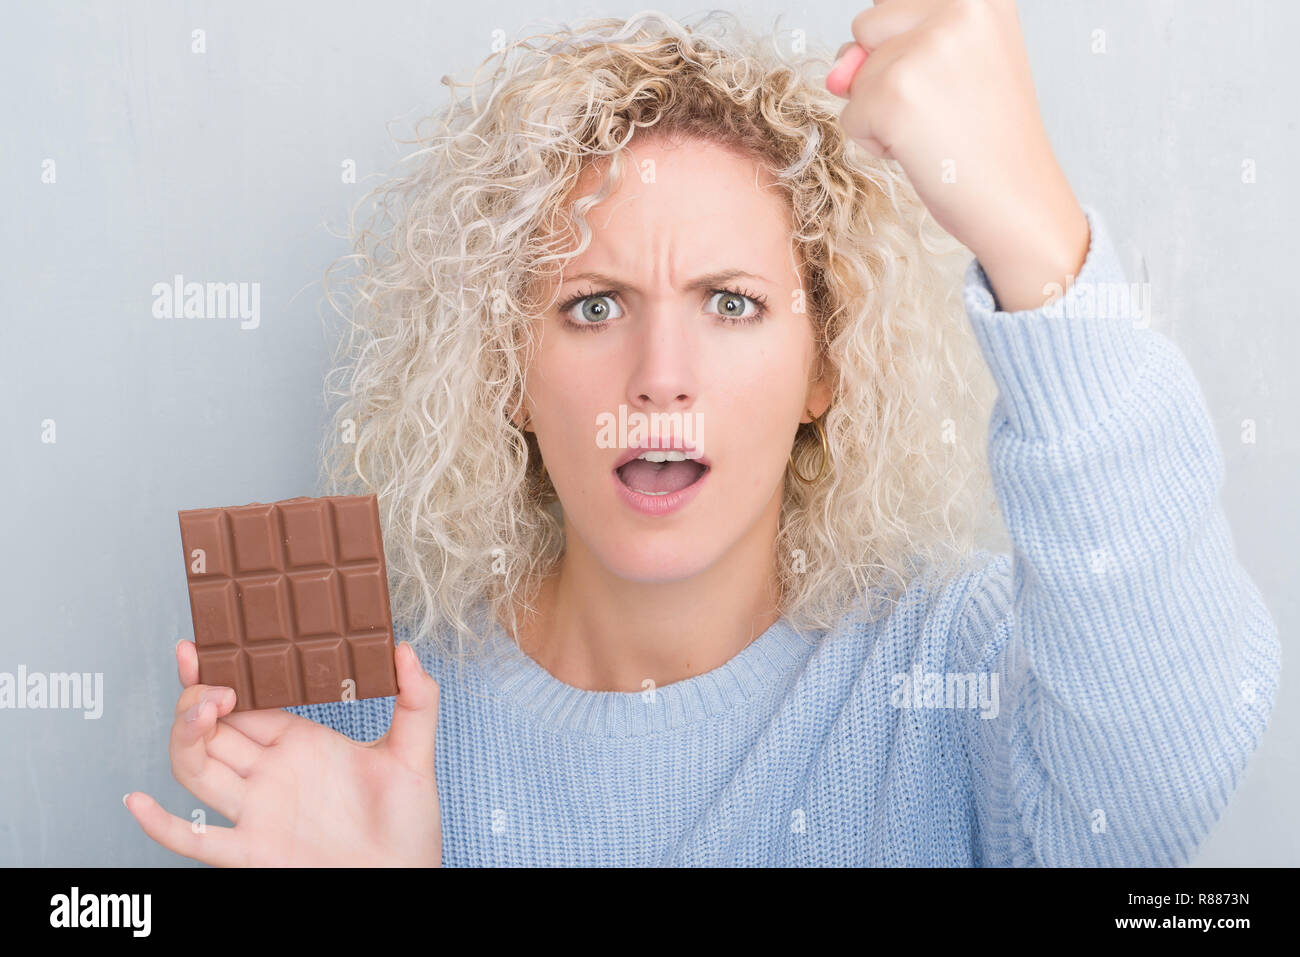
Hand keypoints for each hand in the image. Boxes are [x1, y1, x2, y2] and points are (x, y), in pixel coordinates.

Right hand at [124, 638, 441, 865]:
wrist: (405, 877)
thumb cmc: (408, 824)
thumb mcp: (414, 751)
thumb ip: (416, 699)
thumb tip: (405, 649)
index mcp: (299, 743)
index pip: (248, 702)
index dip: (224, 676)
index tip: (207, 646)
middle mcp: (270, 774)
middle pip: (213, 730)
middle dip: (200, 700)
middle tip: (213, 684)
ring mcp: (256, 811)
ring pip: (196, 770)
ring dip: (185, 740)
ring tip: (199, 712)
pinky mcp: (252, 850)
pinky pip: (194, 840)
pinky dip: (160, 825)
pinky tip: (138, 803)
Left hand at [827, 0, 1089, 310]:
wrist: (1018, 199)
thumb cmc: (987, 137)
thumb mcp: (949, 67)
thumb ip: (887, 47)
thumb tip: (836, 74)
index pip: (892, 3)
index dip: (904, 49)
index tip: (949, 78)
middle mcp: (959, 6)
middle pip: (867, 27)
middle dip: (886, 72)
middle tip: (944, 107)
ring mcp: (925, 49)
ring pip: (854, 74)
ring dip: (880, 109)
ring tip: (936, 128)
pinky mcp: (895, 95)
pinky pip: (850, 116)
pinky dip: (875, 143)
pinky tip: (923, 149)